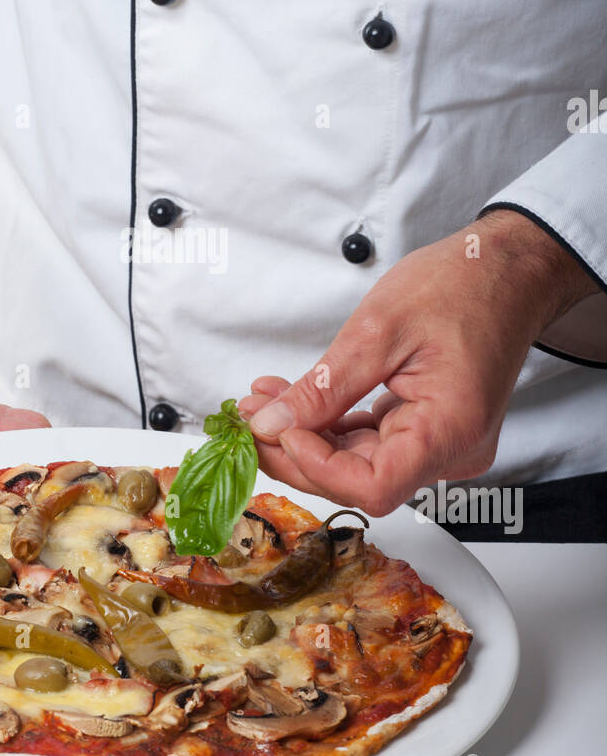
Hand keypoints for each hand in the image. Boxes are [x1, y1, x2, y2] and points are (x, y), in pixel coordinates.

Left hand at [239, 211, 597, 515]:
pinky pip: (372, 440)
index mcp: (450, 430)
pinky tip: (294, 401)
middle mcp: (452, 450)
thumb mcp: (378, 329)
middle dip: (296, 451)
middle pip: (359, 479)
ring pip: (359, 462)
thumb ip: (323, 386)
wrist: (505, 268)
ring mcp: (441, 443)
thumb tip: (272, 425)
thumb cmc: (462, 285)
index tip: (278, 431)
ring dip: (307, 436)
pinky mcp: (429, 428)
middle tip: (250, 418)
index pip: (373, 487)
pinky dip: (331, 424)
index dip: (317, 467)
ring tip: (263, 403)